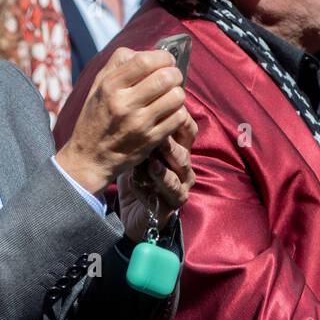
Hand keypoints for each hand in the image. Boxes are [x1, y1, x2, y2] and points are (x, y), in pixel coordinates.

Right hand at [56, 46, 187, 195]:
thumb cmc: (95, 118)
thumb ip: (118, 64)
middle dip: (175, 74)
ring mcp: (138, 123)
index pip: (145, 60)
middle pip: (166, 77)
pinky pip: (178, 118)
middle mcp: (123, 103)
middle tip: (172, 79)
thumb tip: (147, 52)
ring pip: (176, 97)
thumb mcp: (97, 87)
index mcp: (109, 86)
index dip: (163, 57)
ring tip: (170, 97)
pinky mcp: (150, 140)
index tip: (166, 61)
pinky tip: (169, 114)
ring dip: (178, 94)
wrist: (89, 157)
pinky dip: (178, 113)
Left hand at [117, 122, 194, 241]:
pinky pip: (166, 194)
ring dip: (162, 169)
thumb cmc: (136, 176)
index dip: (175, 123)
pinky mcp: (173, 204)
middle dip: (168, 145)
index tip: (157, 116)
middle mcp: (184, 168)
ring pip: (176, 175)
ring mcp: (181, 186)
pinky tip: (137, 182)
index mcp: (179, 150)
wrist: (132, 209)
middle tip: (155, 139)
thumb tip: (137, 110)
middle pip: (182, 153)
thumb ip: (142, 135)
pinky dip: (151, 188)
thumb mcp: (137, 152)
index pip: (186, 131)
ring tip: (151, 164)